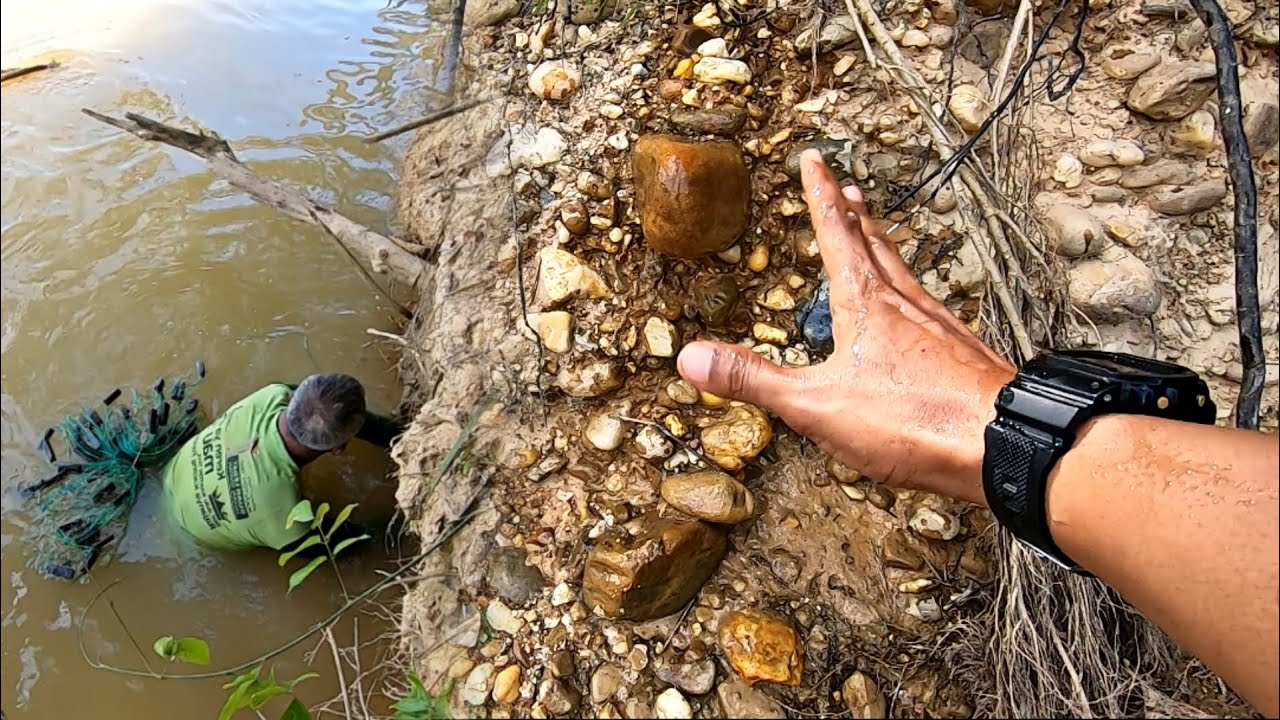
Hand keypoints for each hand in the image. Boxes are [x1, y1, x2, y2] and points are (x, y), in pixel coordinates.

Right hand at [677, 149, 1015, 504]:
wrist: (1003, 443)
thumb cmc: (910, 420)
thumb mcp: (816, 406)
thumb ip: (754, 381)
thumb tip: (689, 358)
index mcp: (865, 303)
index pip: (836, 234)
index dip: (821, 195)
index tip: (814, 160)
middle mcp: (905, 303)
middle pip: (876, 245)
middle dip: (856, 216)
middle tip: (848, 188)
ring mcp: (940, 326)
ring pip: (906, 274)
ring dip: (885, 248)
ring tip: (877, 236)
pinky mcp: (963, 354)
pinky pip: (929, 308)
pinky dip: (911, 293)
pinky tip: (918, 313)